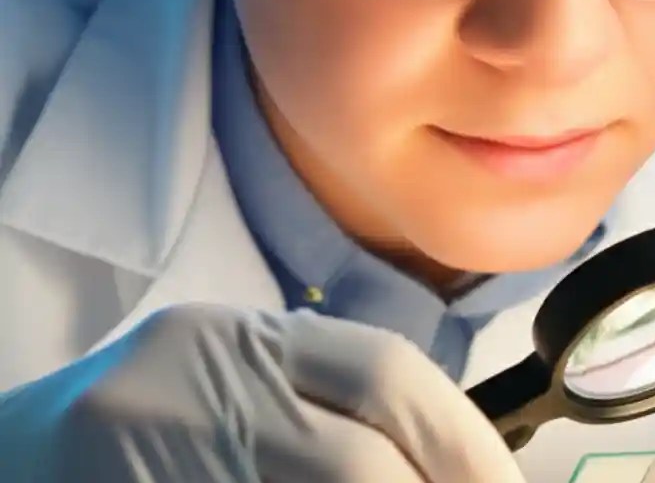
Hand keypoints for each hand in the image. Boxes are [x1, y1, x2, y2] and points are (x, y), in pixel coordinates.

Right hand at [0, 304, 524, 482]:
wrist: (16, 459)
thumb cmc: (146, 426)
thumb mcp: (236, 382)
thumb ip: (330, 405)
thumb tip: (460, 465)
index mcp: (233, 338)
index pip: (384, 373)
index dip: (463, 441)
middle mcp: (192, 388)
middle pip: (357, 462)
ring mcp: (155, 457)